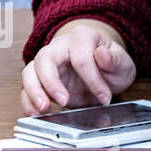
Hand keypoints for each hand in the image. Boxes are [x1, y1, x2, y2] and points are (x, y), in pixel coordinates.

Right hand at [21, 21, 135, 114]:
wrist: (104, 71)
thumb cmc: (110, 65)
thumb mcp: (123, 63)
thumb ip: (114, 60)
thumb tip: (103, 54)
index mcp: (81, 38)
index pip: (81, 58)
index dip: (92, 80)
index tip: (104, 97)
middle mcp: (59, 47)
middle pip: (45, 58)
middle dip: (51, 82)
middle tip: (63, 100)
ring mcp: (47, 63)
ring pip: (29, 71)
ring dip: (33, 91)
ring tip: (43, 108)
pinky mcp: (40, 80)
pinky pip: (27, 87)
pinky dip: (28, 101)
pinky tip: (35, 113)